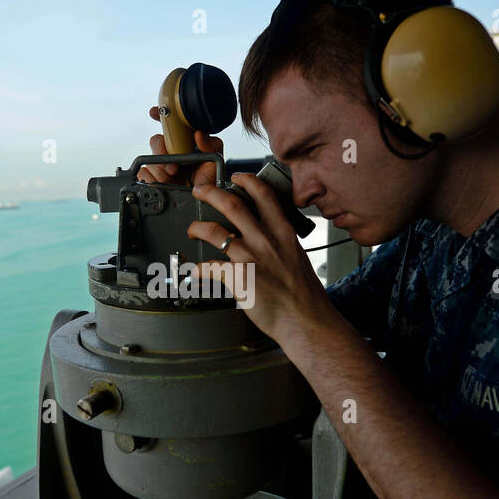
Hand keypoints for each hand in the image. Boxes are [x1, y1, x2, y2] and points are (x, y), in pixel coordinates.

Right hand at [135, 105, 221, 187]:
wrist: (199, 198)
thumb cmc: (209, 178)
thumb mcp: (215, 159)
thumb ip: (210, 145)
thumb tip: (198, 134)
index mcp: (183, 140)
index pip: (168, 122)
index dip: (160, 115)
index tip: (154, 112)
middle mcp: (170, 149)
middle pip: (155, 141)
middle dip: (162, 152)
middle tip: (174, 168)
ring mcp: (159, 162)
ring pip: (149, 159)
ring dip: (161, 171)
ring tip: (174, 179)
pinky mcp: (150, 176)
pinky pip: (143, 173)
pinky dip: (152, 179)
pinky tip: (164, 184)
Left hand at [187, 173, 333, 344]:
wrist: (306, 320)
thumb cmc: (304, 296)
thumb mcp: (297, 258)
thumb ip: (281, 244)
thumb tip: (269, 242)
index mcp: (283, 233)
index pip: (263, 195)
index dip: (246, 181)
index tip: (236, 177)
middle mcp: (265, 240)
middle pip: (231, 204)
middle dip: (210, 193)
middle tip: (199, 191)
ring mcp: (250, 257)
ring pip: (214, 231)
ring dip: (197, 228)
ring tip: (192, 230)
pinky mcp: (238, 277)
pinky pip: (210, 267)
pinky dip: (199, 269)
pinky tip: (196, 272)